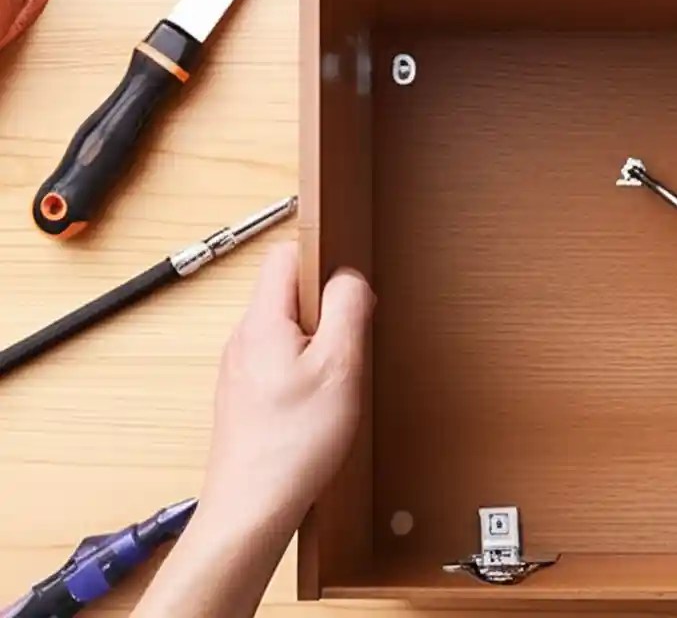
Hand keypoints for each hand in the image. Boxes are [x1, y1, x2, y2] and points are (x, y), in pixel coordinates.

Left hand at [199, 242, 375, 531]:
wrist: (252, 506)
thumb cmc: (295, 443)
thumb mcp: (339, 366)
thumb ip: (348, 310)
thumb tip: (351, 277)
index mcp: (263, 321)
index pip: (285, 256)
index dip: (323, 259)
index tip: (351, 286)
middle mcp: (243, 339)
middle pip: (286, 293)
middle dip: (326, 307)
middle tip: (352, 342)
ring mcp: (239, 369)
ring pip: (284, 329)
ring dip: (317, 342)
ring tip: (338, 378)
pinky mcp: (244, 396)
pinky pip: (277, 360)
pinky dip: (303, 369)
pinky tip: (320, 402)